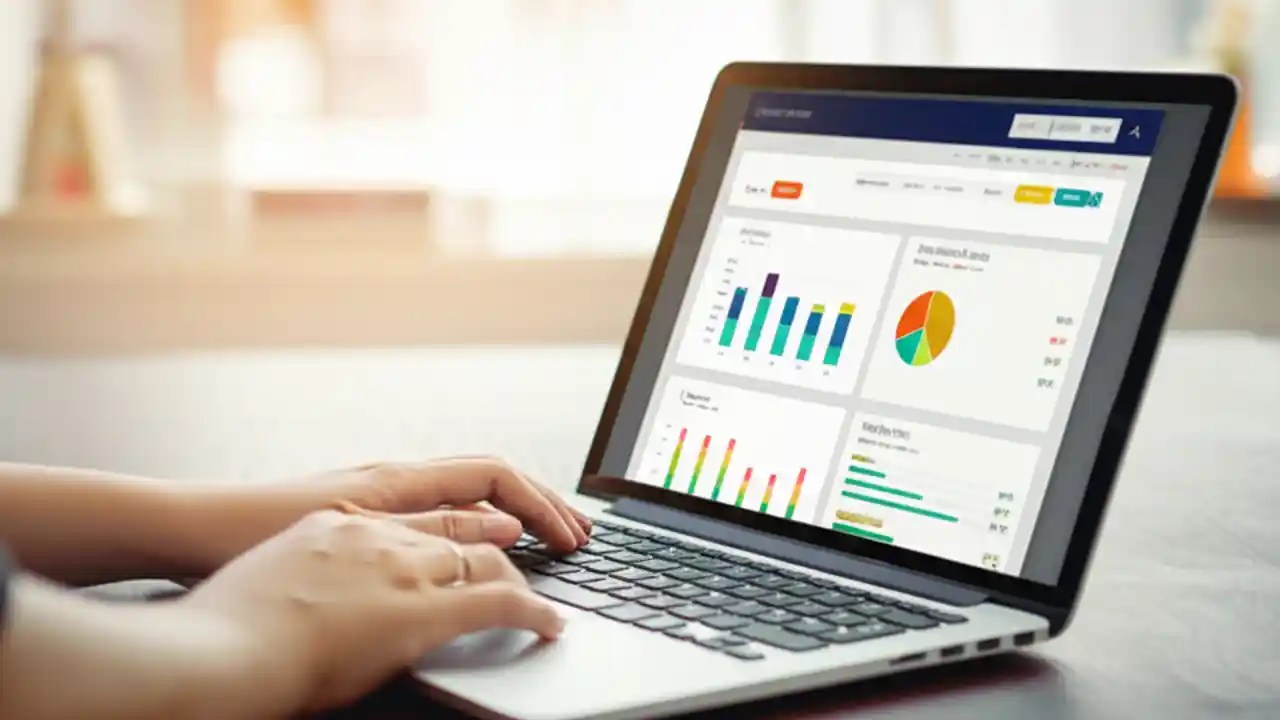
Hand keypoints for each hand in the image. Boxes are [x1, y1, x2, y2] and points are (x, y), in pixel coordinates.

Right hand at [182, 508, 565, 715]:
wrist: (214, 642)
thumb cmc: (231, 617)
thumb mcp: (279, 568)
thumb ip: (321, 566)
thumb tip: (334, 591)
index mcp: (346, 514)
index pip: (429, 503)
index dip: (472, 513)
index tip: (502, 522)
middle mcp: (378, 526)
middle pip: (469, 514)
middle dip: (522, 520)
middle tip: (560, 533)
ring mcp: (397, 563)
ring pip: (487, 551)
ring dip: (529, 561)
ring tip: (561, 565)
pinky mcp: (415, 607)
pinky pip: (494, 598)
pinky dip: (530, 608)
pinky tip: (549, 622)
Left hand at [191, 457, 591, 575]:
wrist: (187, 527)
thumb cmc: (253, 529)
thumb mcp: (349, 534)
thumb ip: (429, 533)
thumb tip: (500, 532)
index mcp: (398, 478)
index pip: (494, 475)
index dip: (540, 503)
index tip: (571, 536)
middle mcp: (394, 479)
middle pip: (490, 481)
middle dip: (540, 506)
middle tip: (579, 537)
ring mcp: (378, 496)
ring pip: (467, 497)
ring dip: (513, 517)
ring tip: (546, 543)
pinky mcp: (360, 517)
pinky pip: (440, 514)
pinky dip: (476, 529)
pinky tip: (480, 554)